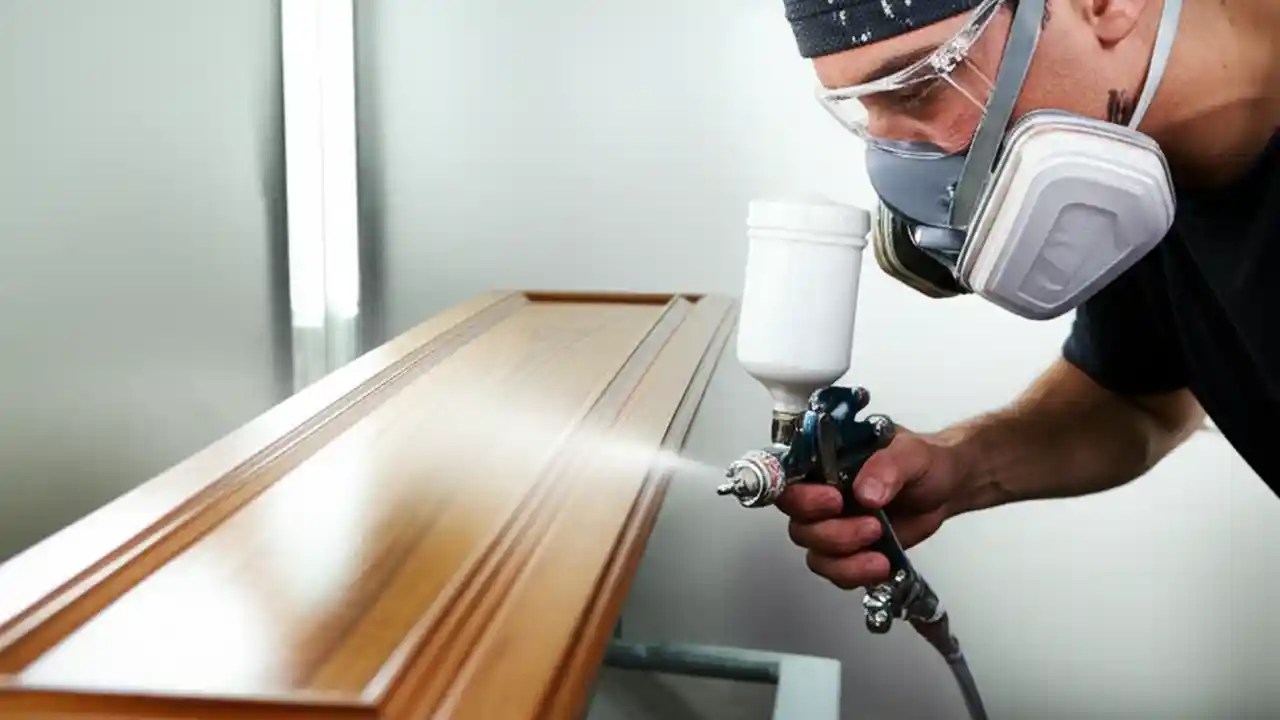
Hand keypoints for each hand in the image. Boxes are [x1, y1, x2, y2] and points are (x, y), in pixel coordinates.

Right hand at [776, 431, 969, 589]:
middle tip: (869, 523)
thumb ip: (887, 467)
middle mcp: (820, 492)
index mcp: (825, 461)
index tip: (830, 500)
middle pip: (799, 522)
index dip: (799, 495)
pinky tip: (880, 564)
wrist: (946, 487)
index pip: (788, 477)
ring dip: (844, 556)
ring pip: (815, 551)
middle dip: (830, 530)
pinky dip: (855, 574)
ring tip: (879, 545)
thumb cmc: (924, 461)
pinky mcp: (849, 550)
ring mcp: (833, 523)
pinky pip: (836, 571)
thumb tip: (865, 493)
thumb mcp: (911, 453)